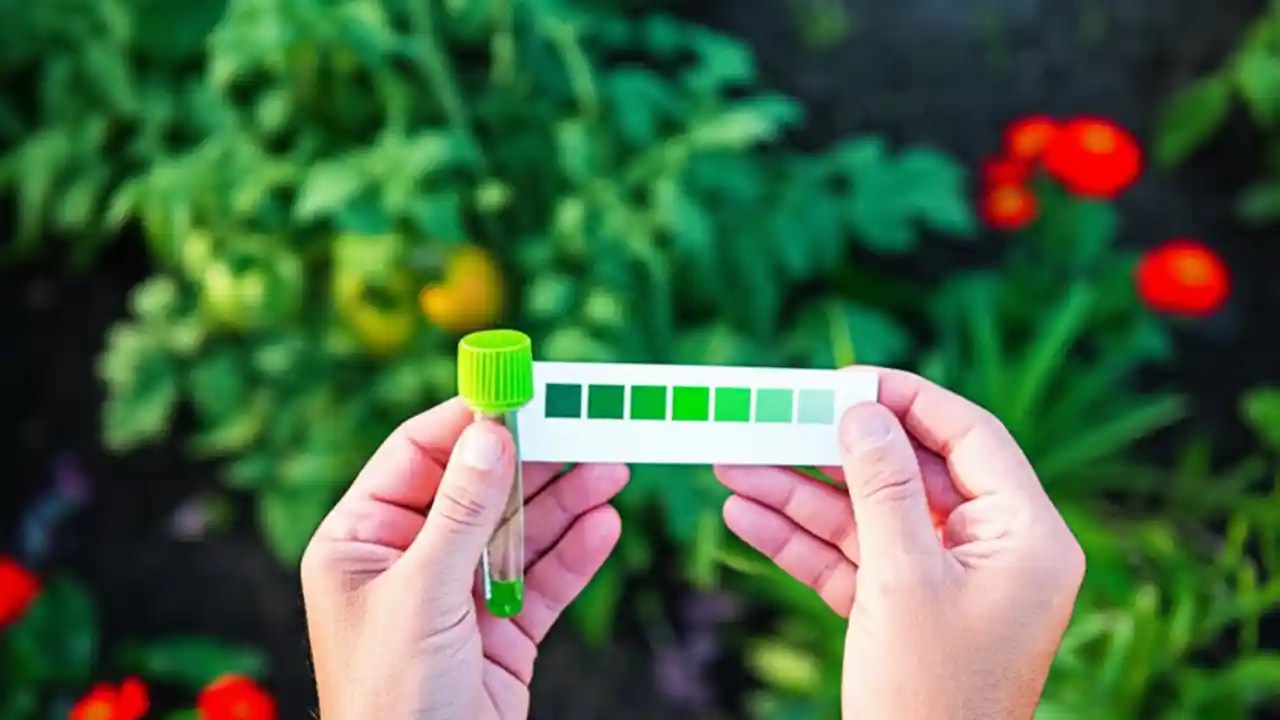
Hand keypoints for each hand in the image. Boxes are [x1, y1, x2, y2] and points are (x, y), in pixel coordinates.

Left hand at [302, 398, 628, 718]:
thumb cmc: (389, 701)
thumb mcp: (421, 596)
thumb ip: (460, 513)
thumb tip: (488, 435)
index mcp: (362, 541)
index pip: (417, 456)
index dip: (469, 421)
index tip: (519, 390)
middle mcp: (409, 560)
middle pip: (479, 488)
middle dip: (533, 460)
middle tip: (584, 426)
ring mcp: (458, 595)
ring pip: (518, 531)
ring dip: (565, 501)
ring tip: (611, 469)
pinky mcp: (501, 631)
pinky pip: (542, 580)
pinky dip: (575, 554)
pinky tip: (605, 525)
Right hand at [715, 369, 1084, 719]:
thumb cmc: (929, 695)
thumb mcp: (901, 577)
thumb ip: (882, 484)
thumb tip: (861, 409)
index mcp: (1024, 538)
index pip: (969, 438)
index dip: (907, 401)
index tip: (845, 379)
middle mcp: (992, 553)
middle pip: (906, 475)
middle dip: (829, 453)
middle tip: (770, 420)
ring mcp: (946, 584)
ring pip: (869, 517)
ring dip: (799, 495)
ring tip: (731, 465)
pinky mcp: (905, 612)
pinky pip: (854, 560)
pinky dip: (802, 542)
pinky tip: (746, 517)